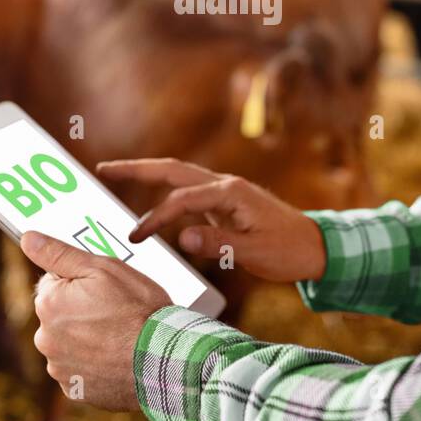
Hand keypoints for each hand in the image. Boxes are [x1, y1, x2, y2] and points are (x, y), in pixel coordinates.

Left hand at [20, 230, 171, 411]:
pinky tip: (116, 357)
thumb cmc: (137, 309)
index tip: (104, 290)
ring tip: (119, 337)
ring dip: (87, 339)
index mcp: (48, 304)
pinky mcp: (74, 390)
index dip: (82, 283)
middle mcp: (45, 338)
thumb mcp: (102, 268)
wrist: (163, 359)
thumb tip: (27, 238)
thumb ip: (59, 253)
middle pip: (60, 314)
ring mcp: (59, 367)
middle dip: (81, 311)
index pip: (54, 283)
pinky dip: (93, 363)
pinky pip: (79, 369)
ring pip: (69, 343)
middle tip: (115, 313)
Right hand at [97, 158, 327, 283]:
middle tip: (103, 168)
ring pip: (179, 177)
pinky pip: (188, 192)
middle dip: (137, 169)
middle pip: (173, 171)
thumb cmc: (288, 250)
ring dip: (148, 175)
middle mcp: (225, 185)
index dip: (155, 218)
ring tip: (115, 175)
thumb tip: (180, 235)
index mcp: (231, 193)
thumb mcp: (254, 252)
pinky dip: (165, 192)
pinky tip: (152, 203)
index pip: (181, 201)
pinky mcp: (226, 202)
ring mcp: (225, 191)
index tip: (135, 238)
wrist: (316, 246)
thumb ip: (217, 242)